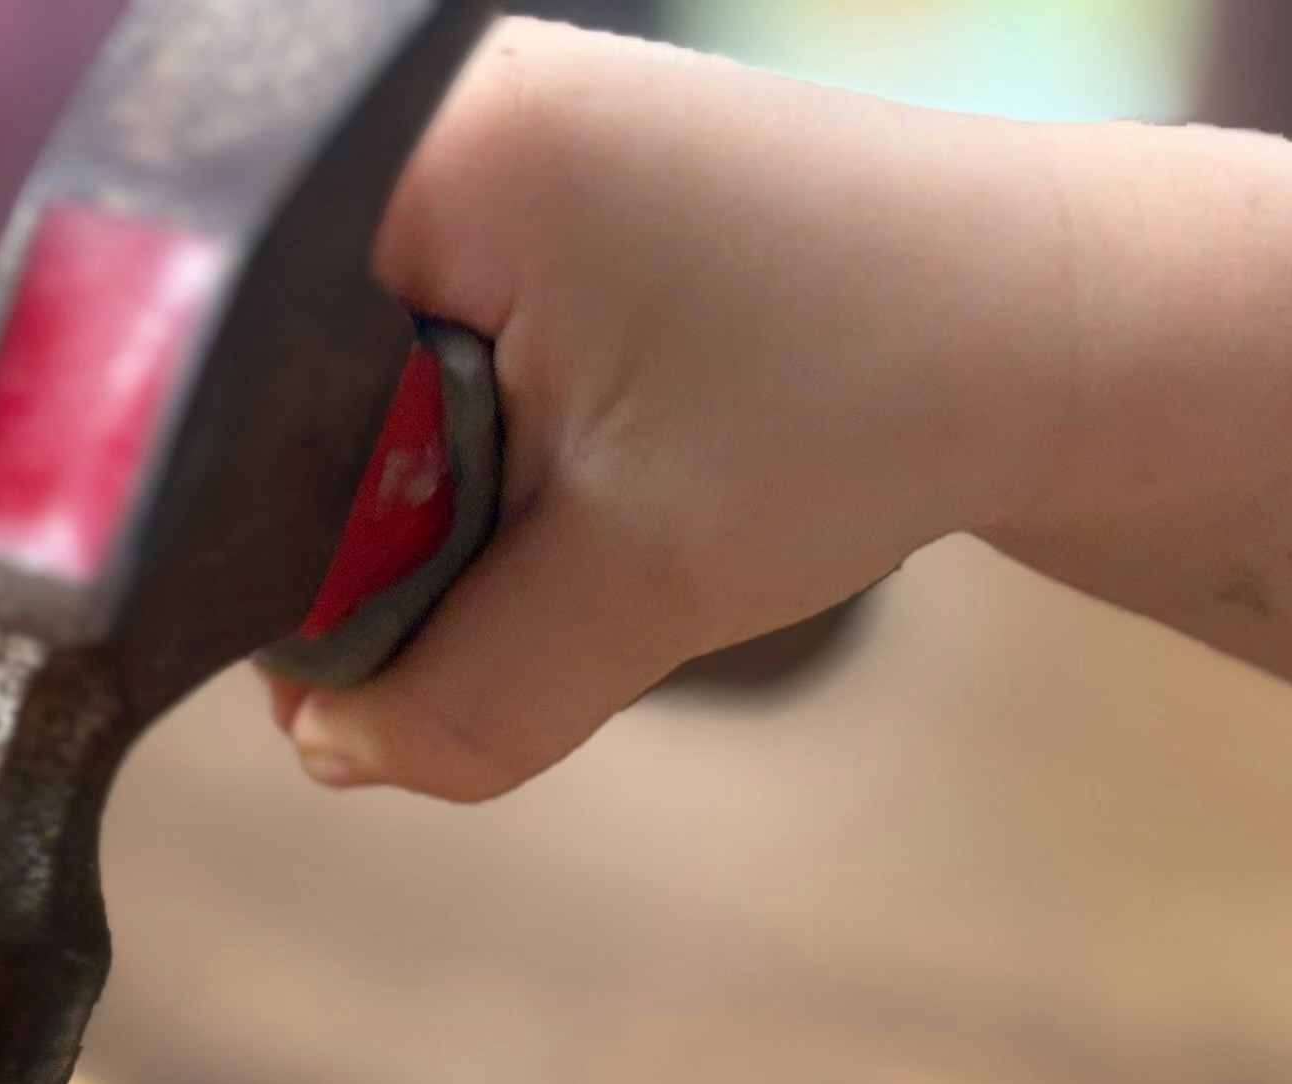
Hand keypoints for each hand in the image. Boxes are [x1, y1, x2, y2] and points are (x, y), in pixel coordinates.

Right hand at [280, 22, 1083, 799]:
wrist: (1059, 319)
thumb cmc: (877, 392)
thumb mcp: (641, 585)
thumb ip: (454, 695)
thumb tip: (328, 752)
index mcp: (430, 165)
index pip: (232, 394)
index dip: (277, 554)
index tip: (353, 654)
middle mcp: (438, 122)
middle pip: (281, 394)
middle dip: (362, 538)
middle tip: (484, 605)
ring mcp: (489, 143)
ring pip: (354, 391)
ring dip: (430, 501)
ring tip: (572, 525)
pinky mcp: (539, 192)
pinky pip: (426, 355)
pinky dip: (481, 453)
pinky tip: (580, 475)